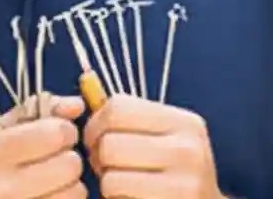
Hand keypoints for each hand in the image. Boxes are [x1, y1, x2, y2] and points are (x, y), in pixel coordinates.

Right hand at [0, 96, 86, 198]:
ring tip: (47, 183)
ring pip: (77, 192)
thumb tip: (76, 105)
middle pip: (71, 164)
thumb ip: (36, 109)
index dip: (62, 129)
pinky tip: (46, 196)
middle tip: (50, 161)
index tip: (53, 134)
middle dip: (66, 159)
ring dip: (69, 185)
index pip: (56, 133)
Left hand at [84, 95, 223, 198]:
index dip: (96, 124)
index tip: (98, 139)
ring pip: (109, 176)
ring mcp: (182, 183)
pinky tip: (131, 198)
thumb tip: (85, 85)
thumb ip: (132, 118)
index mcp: (185, 123)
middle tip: (108, 167)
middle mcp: (188, 150)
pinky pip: (116, 197)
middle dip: (99, 157)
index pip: (119, 107)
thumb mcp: (167, 139)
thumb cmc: (176, 174)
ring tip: (121, 184)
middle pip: (110, 143)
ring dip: (107, 183)